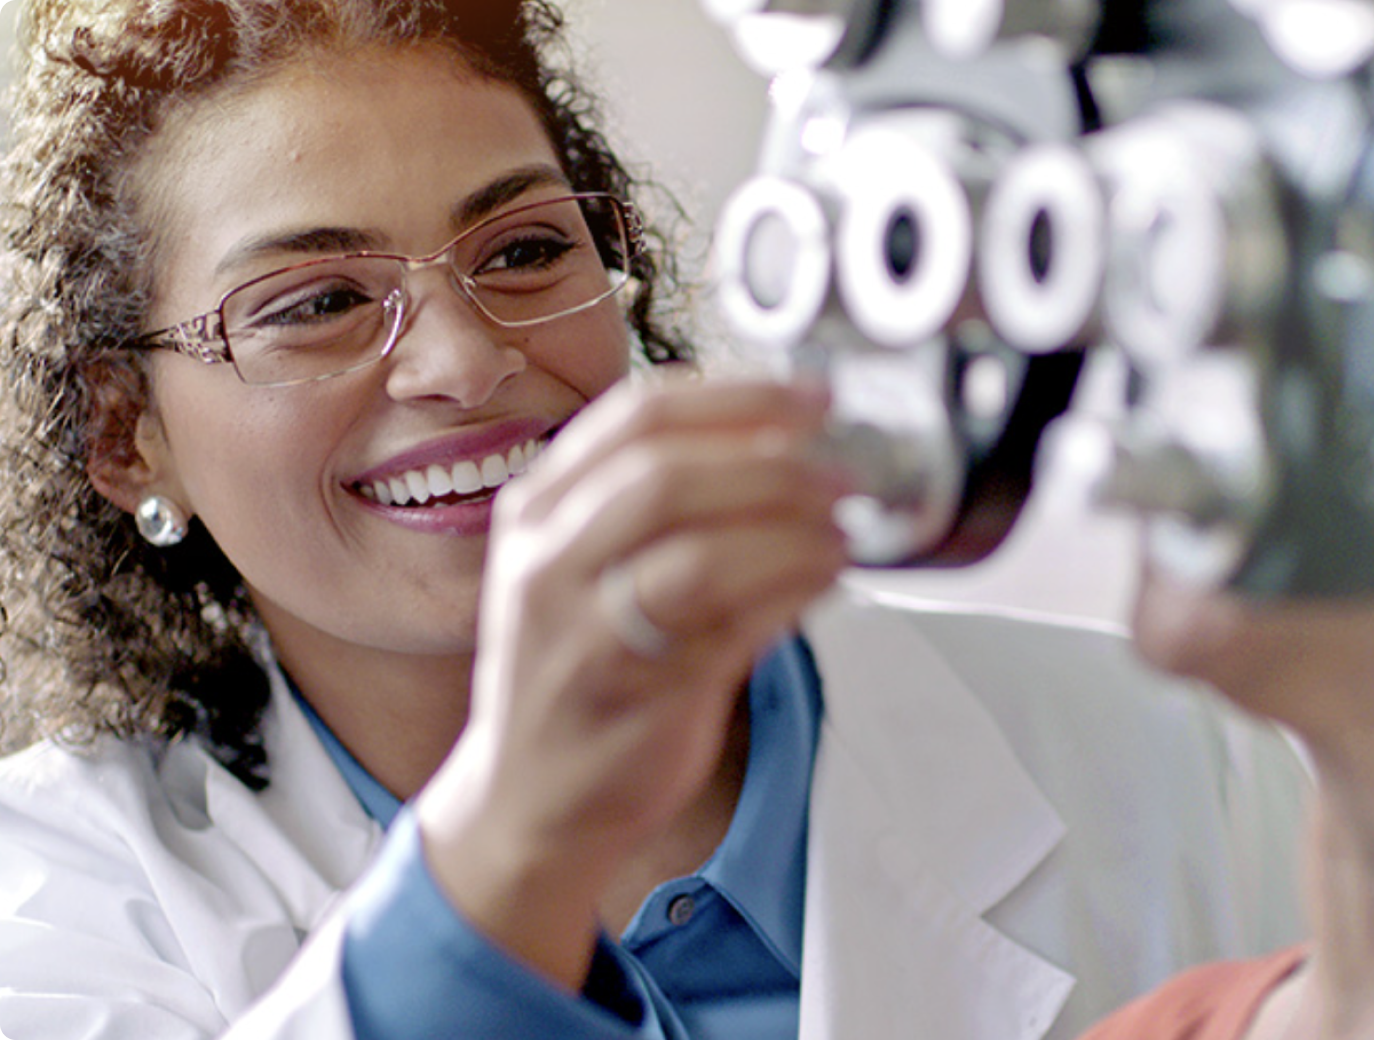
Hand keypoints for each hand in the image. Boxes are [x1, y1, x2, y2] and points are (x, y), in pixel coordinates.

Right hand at [414, 374, 850, 989]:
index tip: (809, 397)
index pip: (637, 416)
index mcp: (537, 510)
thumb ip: (661, 508)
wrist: (530, 802)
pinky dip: (788, 595)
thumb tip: (787, 451)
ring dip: (788, 533)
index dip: (738, 397)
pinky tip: (821, 582)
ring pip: (697, 553)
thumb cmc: (575, 675)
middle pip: (665, 476)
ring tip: (840, 532)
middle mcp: (547, 563)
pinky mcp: (633, 695)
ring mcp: (584, 633)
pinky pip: (727, 630)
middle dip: (771, 463)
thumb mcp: (583, 568)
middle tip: (839, 472)